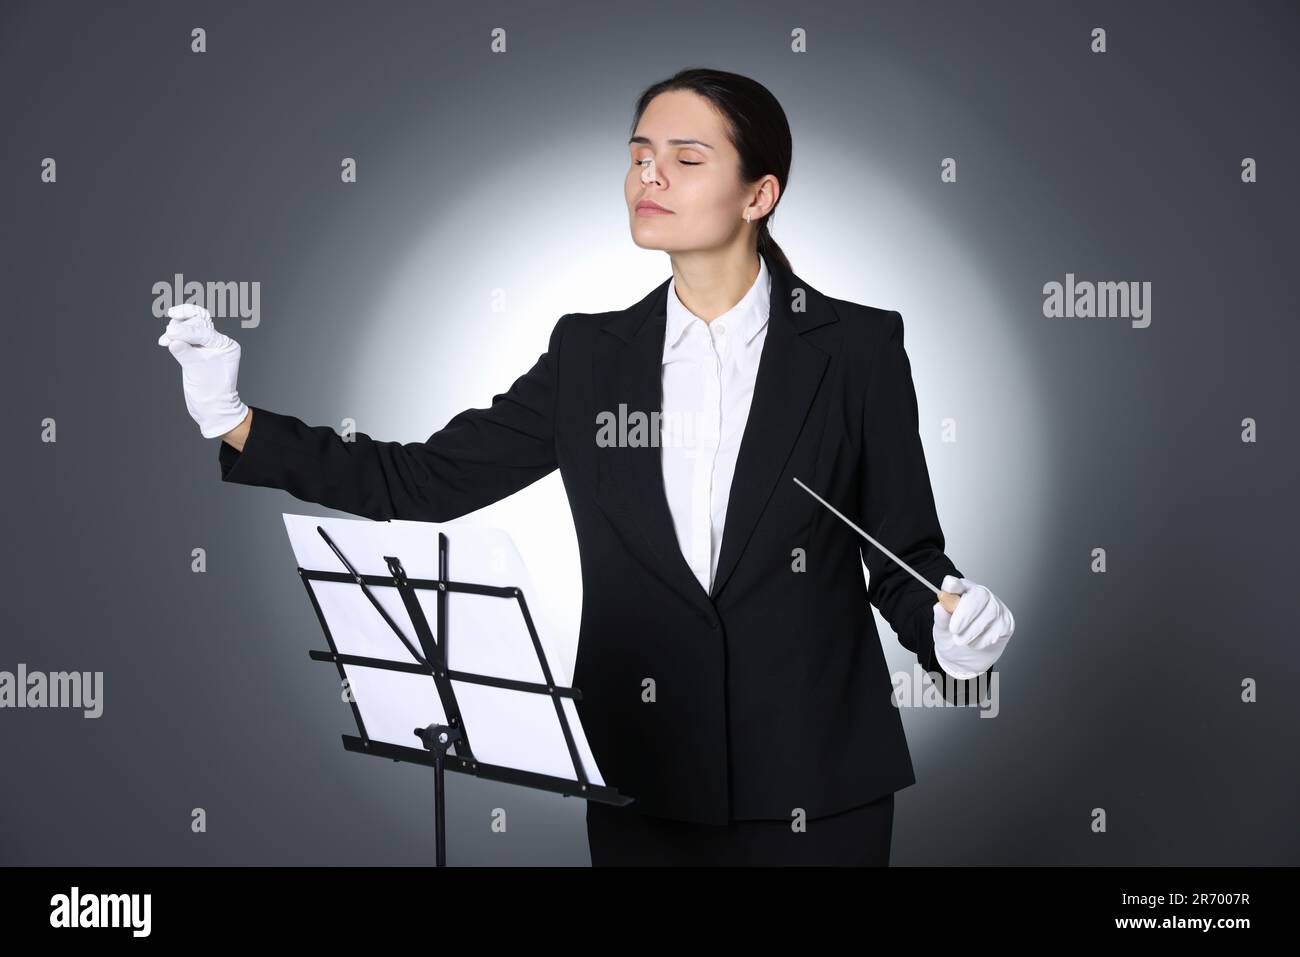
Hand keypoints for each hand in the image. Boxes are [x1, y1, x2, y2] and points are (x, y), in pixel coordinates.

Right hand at [158, 304, 249, 438]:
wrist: (212, 409)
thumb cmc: (210, 392)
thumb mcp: (197, 370)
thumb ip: (185, 351)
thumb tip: (171, 336)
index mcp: (225, 345)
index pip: (203, 330)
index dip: (185, 331)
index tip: (169, 333)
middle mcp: (218, 343)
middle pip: (198, 322)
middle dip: (182, 325)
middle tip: (169, 334)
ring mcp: (208, 347)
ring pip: (190, 327)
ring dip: (177, 329)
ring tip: (167, 338)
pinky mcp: (197, 352)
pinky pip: (185, 338)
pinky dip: (174, 338)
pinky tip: (164, 341)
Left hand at [931, 574, 1014, 679]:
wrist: (965, 658)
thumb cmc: (953, 638)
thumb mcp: (941, 629)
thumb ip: (941, 618)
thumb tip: (940, 607)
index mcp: (962, 592)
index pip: (959, 583)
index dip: (955, 584)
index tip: (949, 587)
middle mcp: (981, 596)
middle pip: (979, 595)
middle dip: (965, 614)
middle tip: (954, 630)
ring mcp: (996, 608)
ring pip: (989, 614)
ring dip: (971, 632)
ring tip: (961, 640)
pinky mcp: (1006, 623)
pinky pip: (997, 629)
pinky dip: (983, 640)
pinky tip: (976, 641)